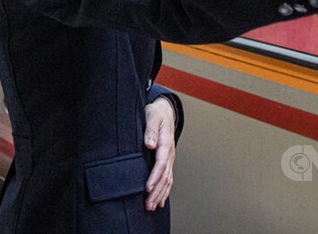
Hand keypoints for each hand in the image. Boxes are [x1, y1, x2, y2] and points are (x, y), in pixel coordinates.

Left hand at [143, 96, 175, 210]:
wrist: (165, 111)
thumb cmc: (156, 113)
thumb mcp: (152, 116)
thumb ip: (151, 129)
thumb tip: (150, 143)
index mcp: (166, 142)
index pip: (161, 163)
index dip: (154, 176)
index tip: (147, 188)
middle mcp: (169, 153)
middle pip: (165, 176)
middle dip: (157, 191)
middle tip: (148, 204)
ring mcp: (170, 158)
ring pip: (167, 180)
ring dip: (160, 194)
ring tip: (151, 207)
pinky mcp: (167, 160)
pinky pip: (168, 178)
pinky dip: (165, 191)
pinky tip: (160, 201)